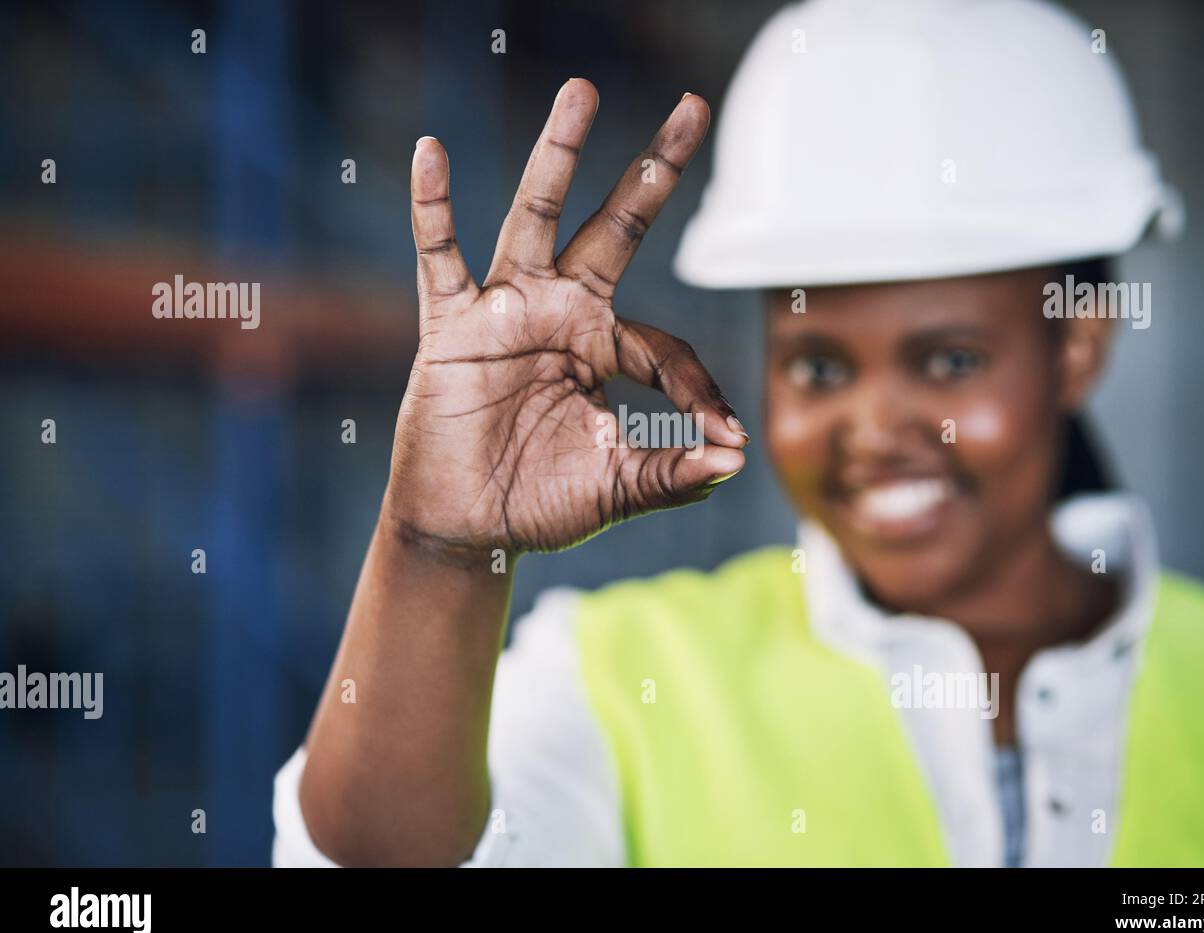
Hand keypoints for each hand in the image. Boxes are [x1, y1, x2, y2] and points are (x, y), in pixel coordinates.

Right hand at [385, 79, 747, 559]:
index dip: (699, 390)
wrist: (467, 532)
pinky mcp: (451, 328)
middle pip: (616, 228)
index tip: (726, 436)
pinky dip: (432, 207)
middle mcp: (562, 313)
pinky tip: (430, 151)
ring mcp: (507, 312)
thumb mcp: (619, 489)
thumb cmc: (540, 504)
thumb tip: (736, 461)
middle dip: (653, 172)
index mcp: (605, 349)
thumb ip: (675, 476)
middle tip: (693, 107)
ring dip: (558, 157)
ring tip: (582, 93)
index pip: (666, 347)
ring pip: (536, 217)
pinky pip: (439, 257)